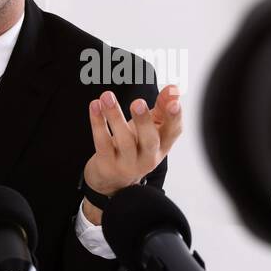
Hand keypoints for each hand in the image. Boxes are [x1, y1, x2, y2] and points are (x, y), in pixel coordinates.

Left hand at [82, 85, 183, 221]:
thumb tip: (173, 88)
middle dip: (144, 121)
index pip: (173, 132)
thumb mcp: (151, 129)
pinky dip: (98, 123)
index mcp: (162, 146)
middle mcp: (148, 158)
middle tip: (138, 103)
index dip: (175, 117)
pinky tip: (95, 106)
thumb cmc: (134, 148)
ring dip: (115, 116)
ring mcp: (127, 164)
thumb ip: (162, 108)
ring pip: (124, 141)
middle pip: (150, 141)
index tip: (174, 102)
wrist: (111, 181)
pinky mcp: (107, 165)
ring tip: (107, 97)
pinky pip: (102, 143)